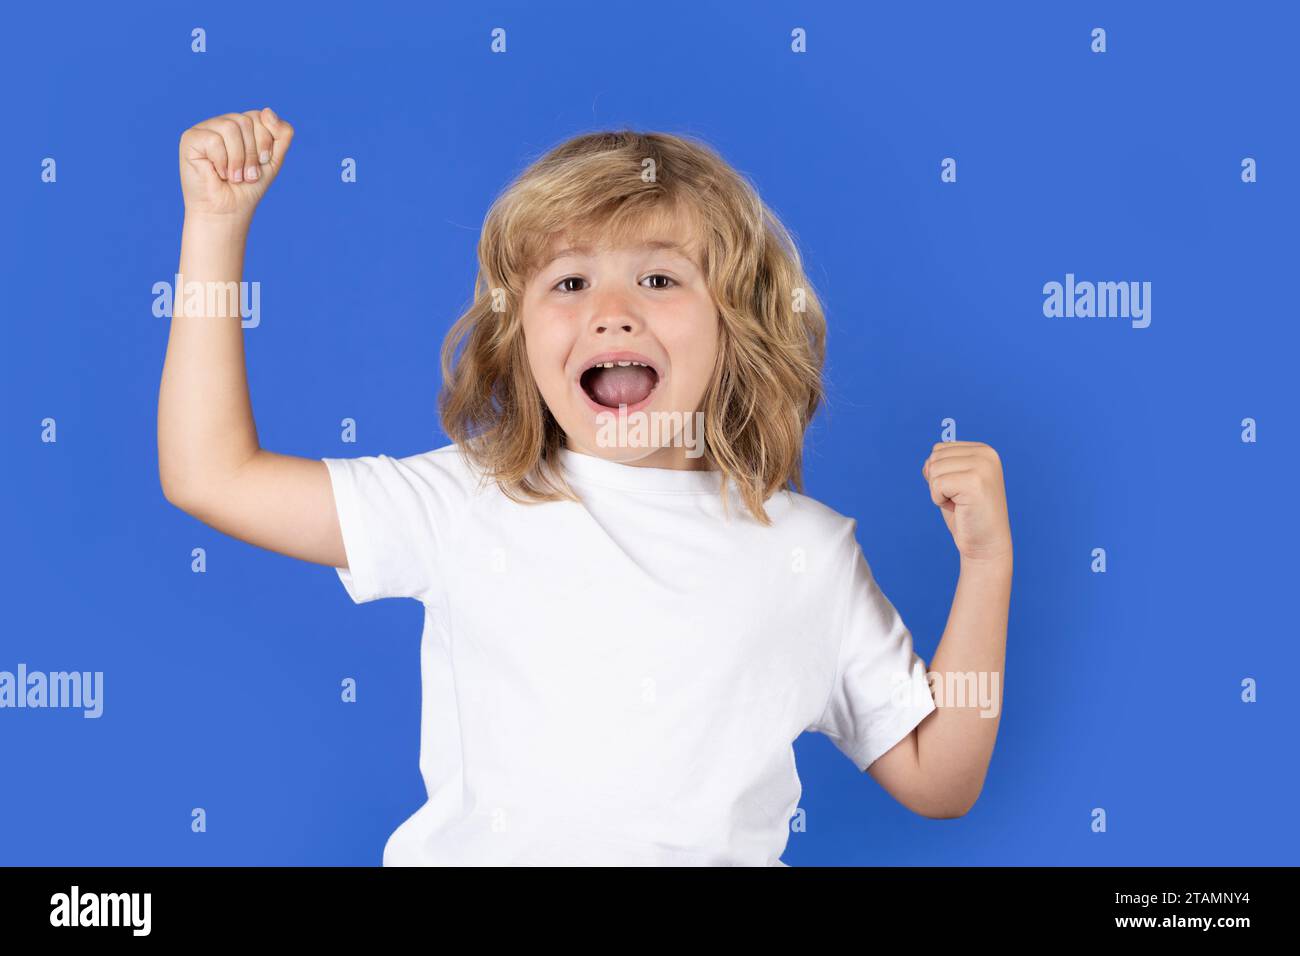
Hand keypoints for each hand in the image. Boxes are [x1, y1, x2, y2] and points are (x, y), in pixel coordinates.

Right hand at [178, 107, 293, 220]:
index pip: (259, 116)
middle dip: (252, 154)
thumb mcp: (272, 160)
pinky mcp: (190, 138)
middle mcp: (222, 123)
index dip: (265, 142)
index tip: (262, 164)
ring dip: (238, 159)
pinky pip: (214, 140)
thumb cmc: (247, 188)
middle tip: (247, 175)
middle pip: (246, 121)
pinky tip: (218, 173)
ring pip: (231, 127)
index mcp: (241, 126)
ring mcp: (205, 129)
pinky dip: (222, 161)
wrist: (228, 211)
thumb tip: (267, 110)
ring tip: (234, 176)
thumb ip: (281, 134)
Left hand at [921, 440, 1011, 563]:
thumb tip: (928, 461)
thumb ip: (942, 465)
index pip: (939, 449)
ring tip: (959, 503)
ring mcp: (982, 466)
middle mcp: (986, 454)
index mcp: (983, 450)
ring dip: (938, 491)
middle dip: (937, 481)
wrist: (985, 544)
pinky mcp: (975, 482)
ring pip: (934, 470)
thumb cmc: (967, 514)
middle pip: (935, 457)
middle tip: (958, 498)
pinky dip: (939, 499)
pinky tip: (958, 507)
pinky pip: (937, 484)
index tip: (957, 489)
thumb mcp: (953, 482)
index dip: (938, 473)